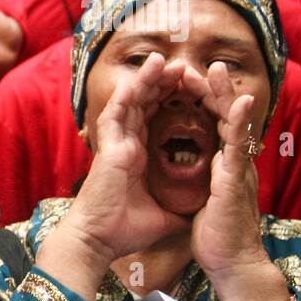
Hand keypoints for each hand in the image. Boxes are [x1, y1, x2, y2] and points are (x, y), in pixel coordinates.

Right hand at [42, 54, 192, 292]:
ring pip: (130, 101)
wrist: (99, 241)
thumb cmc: (126, 231)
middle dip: (161, 84)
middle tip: (181, 66)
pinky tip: (145, 74)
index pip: (153, 121)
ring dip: (147, 79)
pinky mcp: (107, 147)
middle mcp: (125, 146)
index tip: (187, 88)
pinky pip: (118, 111)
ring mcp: (115, 144)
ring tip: (164, 59)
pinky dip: (130, 90)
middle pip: (143, 105)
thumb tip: (201, 209)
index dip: (167, 102)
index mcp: (136, 158)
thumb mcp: (166, 215)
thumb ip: (180, 205)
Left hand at [190, 62, 268, 283]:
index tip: (187, 83)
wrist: (231, 264)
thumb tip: (189, 173)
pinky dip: (241, 123)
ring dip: (225, 94)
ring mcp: (236, 169)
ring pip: (233, 123)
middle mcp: (231, 162)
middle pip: (223, 117)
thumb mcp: (202, 200)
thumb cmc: (217, 236)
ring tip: (216, 70)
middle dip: (212, 90)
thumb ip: (200, 182)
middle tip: (203, 66)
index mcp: (221, 165)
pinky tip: (241, 103)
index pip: (211, 125)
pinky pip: (239, 147)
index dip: (201, 103)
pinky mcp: (236, 181)